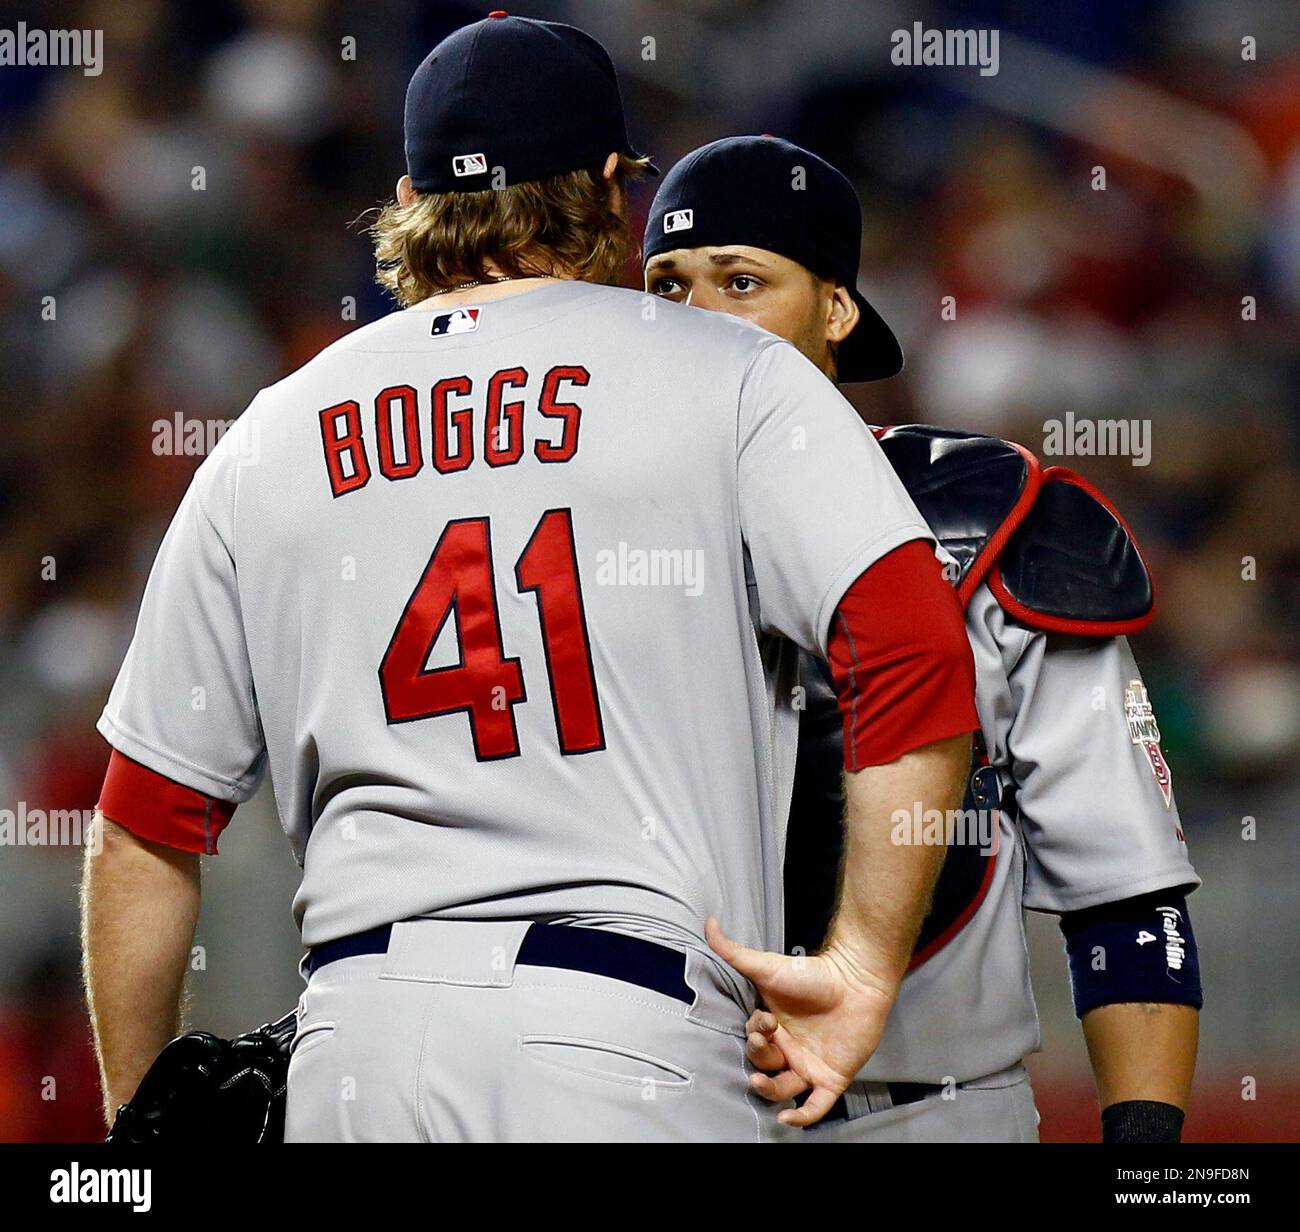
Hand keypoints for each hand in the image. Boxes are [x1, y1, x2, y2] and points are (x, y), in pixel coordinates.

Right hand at [705, 917, 897, 1126]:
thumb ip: (734, 951)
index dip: (755, 1034)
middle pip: (765, 1065)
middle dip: (758, 1060)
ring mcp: (810, 1065)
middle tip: (764, 1045)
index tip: (764, 1020)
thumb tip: (708, 923)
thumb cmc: (812, 972)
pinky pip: (816, 1106)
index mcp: (774, 1026)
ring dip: (769, 1090)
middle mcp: (790, 1048)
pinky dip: (802, 1117)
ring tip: (761, 1083)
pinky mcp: (832, 1078)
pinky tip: (788, 1119)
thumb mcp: (767, 966)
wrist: (856, 980)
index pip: (754, 1039)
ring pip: (783, 1089)